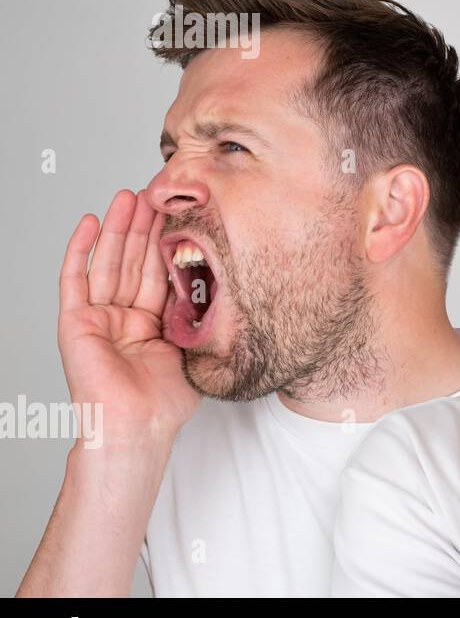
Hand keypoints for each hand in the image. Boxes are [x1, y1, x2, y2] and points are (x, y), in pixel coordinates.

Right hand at [58, 189, 197, 449]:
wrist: (138, 426)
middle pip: (134, 261)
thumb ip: (198, 312)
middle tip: (154, 191)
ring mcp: (99, 317)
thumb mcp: (194, 345)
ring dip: (116, 228)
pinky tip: (89, 222)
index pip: (160, 272)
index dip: (167, 242)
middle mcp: (125, 316)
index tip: (179, 211)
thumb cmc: (167, 399)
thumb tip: (228, 279)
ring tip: (127, 195)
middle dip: (143, 226)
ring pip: (108, 262)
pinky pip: (74, 279)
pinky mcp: (75, 322)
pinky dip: (80, 250)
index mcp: (155, 322)